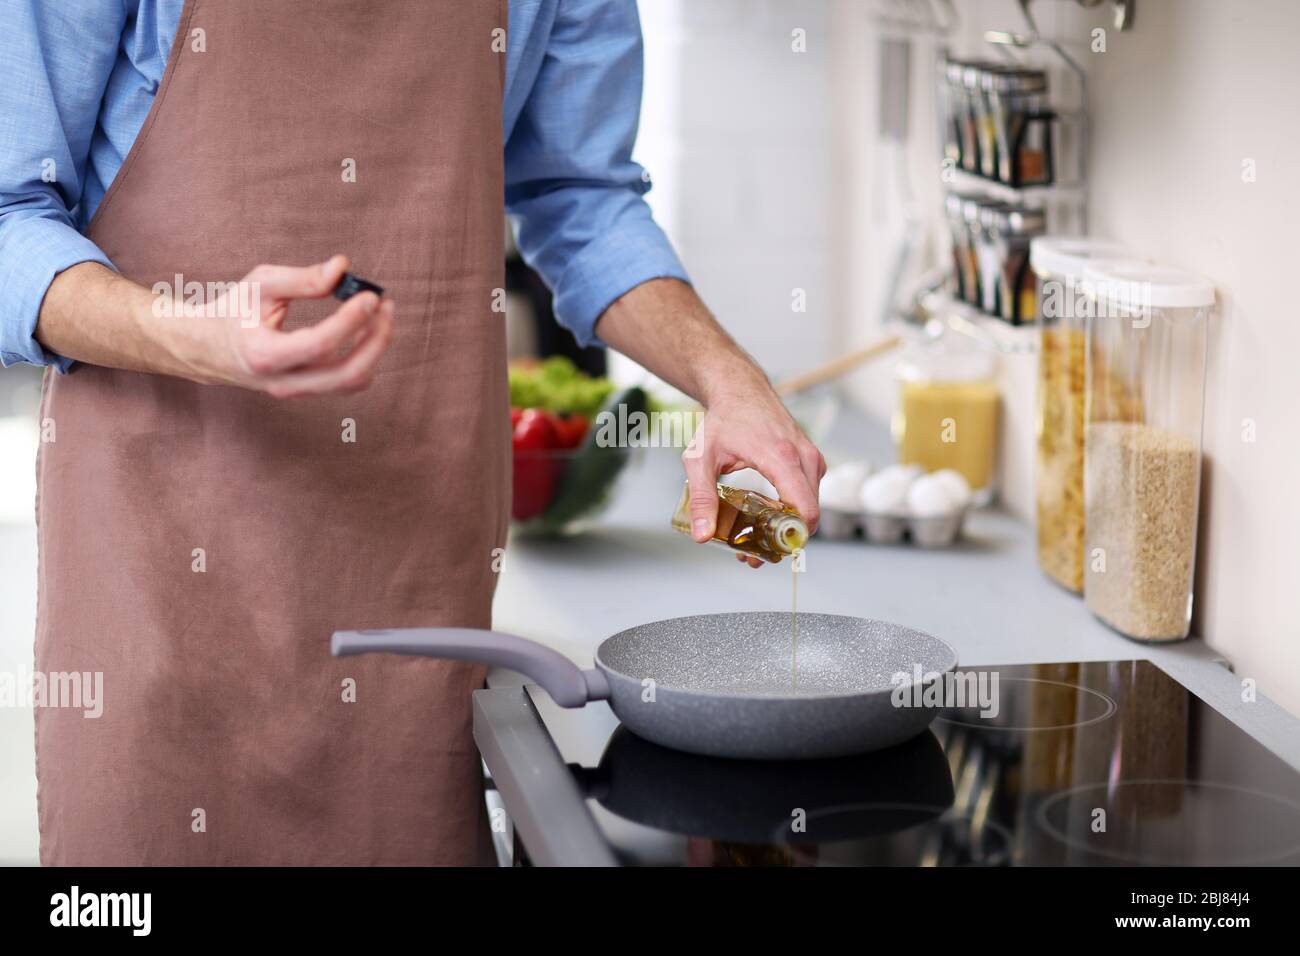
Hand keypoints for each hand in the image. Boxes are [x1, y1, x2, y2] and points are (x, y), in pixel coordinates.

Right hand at [175, 255, 393, 397]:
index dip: (351, 320)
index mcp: (264, 355)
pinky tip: (365, 327)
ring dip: (375, 347)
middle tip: (384, 304)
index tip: (370, 295)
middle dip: (376, 339)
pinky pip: (348, 379)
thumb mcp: (260, 285)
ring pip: (354, 381)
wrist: (208, 348)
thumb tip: (343, 267)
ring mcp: (298, 392)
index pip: (320, 345)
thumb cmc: (234, 311)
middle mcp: (283, 382)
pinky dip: (366, 354)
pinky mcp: (309, 391)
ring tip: (379, 312)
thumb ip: (302, 278)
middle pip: (348, 374)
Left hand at [681, 370, 824, 567]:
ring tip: (754, 539)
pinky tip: (765, 516)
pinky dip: (792, 509)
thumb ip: (702, 498)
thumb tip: (702, 536)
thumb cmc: (721, 420)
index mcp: (781, 457)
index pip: (804, 509)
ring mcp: (812, 458)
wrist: (740, 388)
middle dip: (783, 540)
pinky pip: (809, 494)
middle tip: (752, 555)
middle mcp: (804, 458)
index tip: (767, 551)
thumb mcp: (701, 459)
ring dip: (787, 527)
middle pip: (808, 515)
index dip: (791, 537)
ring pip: (810, 506)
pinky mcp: (811, 460)